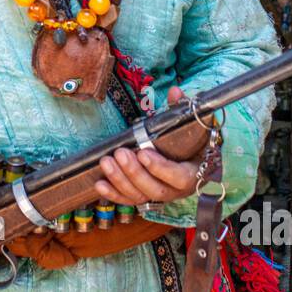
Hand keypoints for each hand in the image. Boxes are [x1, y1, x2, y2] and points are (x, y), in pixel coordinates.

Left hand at [94, 86, 199, 206]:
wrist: (190, 159)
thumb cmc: (191, 142)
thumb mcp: (191, 125)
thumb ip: (182, 109)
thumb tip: (175, 92)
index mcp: (192, 173)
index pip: (178, 177)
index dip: (160, 168)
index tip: (143, 153)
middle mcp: (176, 190)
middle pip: (154, 189)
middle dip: (134, 172)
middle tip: (120, 153)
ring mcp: (159, 196)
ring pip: (139, 195)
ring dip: (120, 180)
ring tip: (107, 161)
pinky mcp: (144, 197)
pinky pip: (128, 200)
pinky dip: (113, 194)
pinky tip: (100, 184)